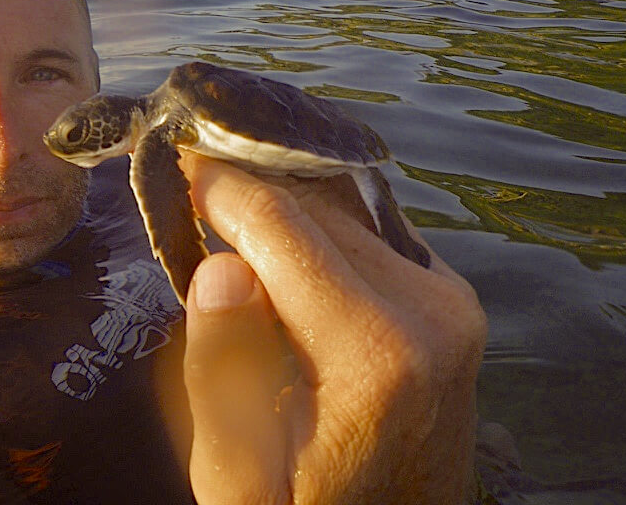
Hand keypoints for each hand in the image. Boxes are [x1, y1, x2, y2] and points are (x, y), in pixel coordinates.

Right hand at [178, 151, 486, 504]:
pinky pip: (370, 236)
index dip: (219, 183)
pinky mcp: (450, 299)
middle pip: (314, 210)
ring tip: (220, 205)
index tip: (174, 153)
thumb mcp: (238, 474)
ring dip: (279, 207)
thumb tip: (220, 266)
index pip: (281, 225)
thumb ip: (224, 373)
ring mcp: (450, 300)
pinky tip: (274, 246)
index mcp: (375, 351)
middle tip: (185, 177)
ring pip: (342, 214)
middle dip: (246, 190)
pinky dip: (315, 229)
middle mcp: (431, 309)